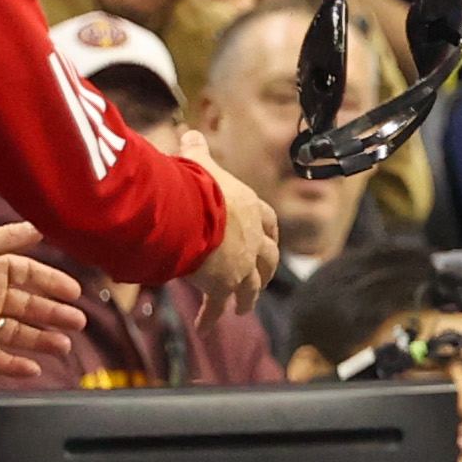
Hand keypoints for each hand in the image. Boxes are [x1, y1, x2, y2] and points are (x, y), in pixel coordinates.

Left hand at [0, 220, 88, 379]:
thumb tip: (41, 227)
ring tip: (64, 346)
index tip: (75, 292)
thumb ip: (8, 238)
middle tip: (79, 322)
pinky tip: (35, 370)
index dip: (52, 282)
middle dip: (54, 314)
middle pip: (28, 305)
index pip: (29, 274)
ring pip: (16, 332)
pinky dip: (12, 366)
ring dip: (41, 340)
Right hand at [173, 125, 278, 320]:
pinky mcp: (224, 286)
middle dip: (267, 269)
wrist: (190, 214)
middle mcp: (253, 239)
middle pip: (268, 258)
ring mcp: (242, 265)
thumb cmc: (194, 185)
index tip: (271, 237)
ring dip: (248, 298)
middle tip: (262, 279)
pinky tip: (205, 328)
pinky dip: (212, 318)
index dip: (269, 230)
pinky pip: (218, 306)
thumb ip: (197, 151)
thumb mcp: (199, 164)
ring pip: (252, 286)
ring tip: (243, 309)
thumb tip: (191, 133)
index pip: (268, 220)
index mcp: (250, 208)